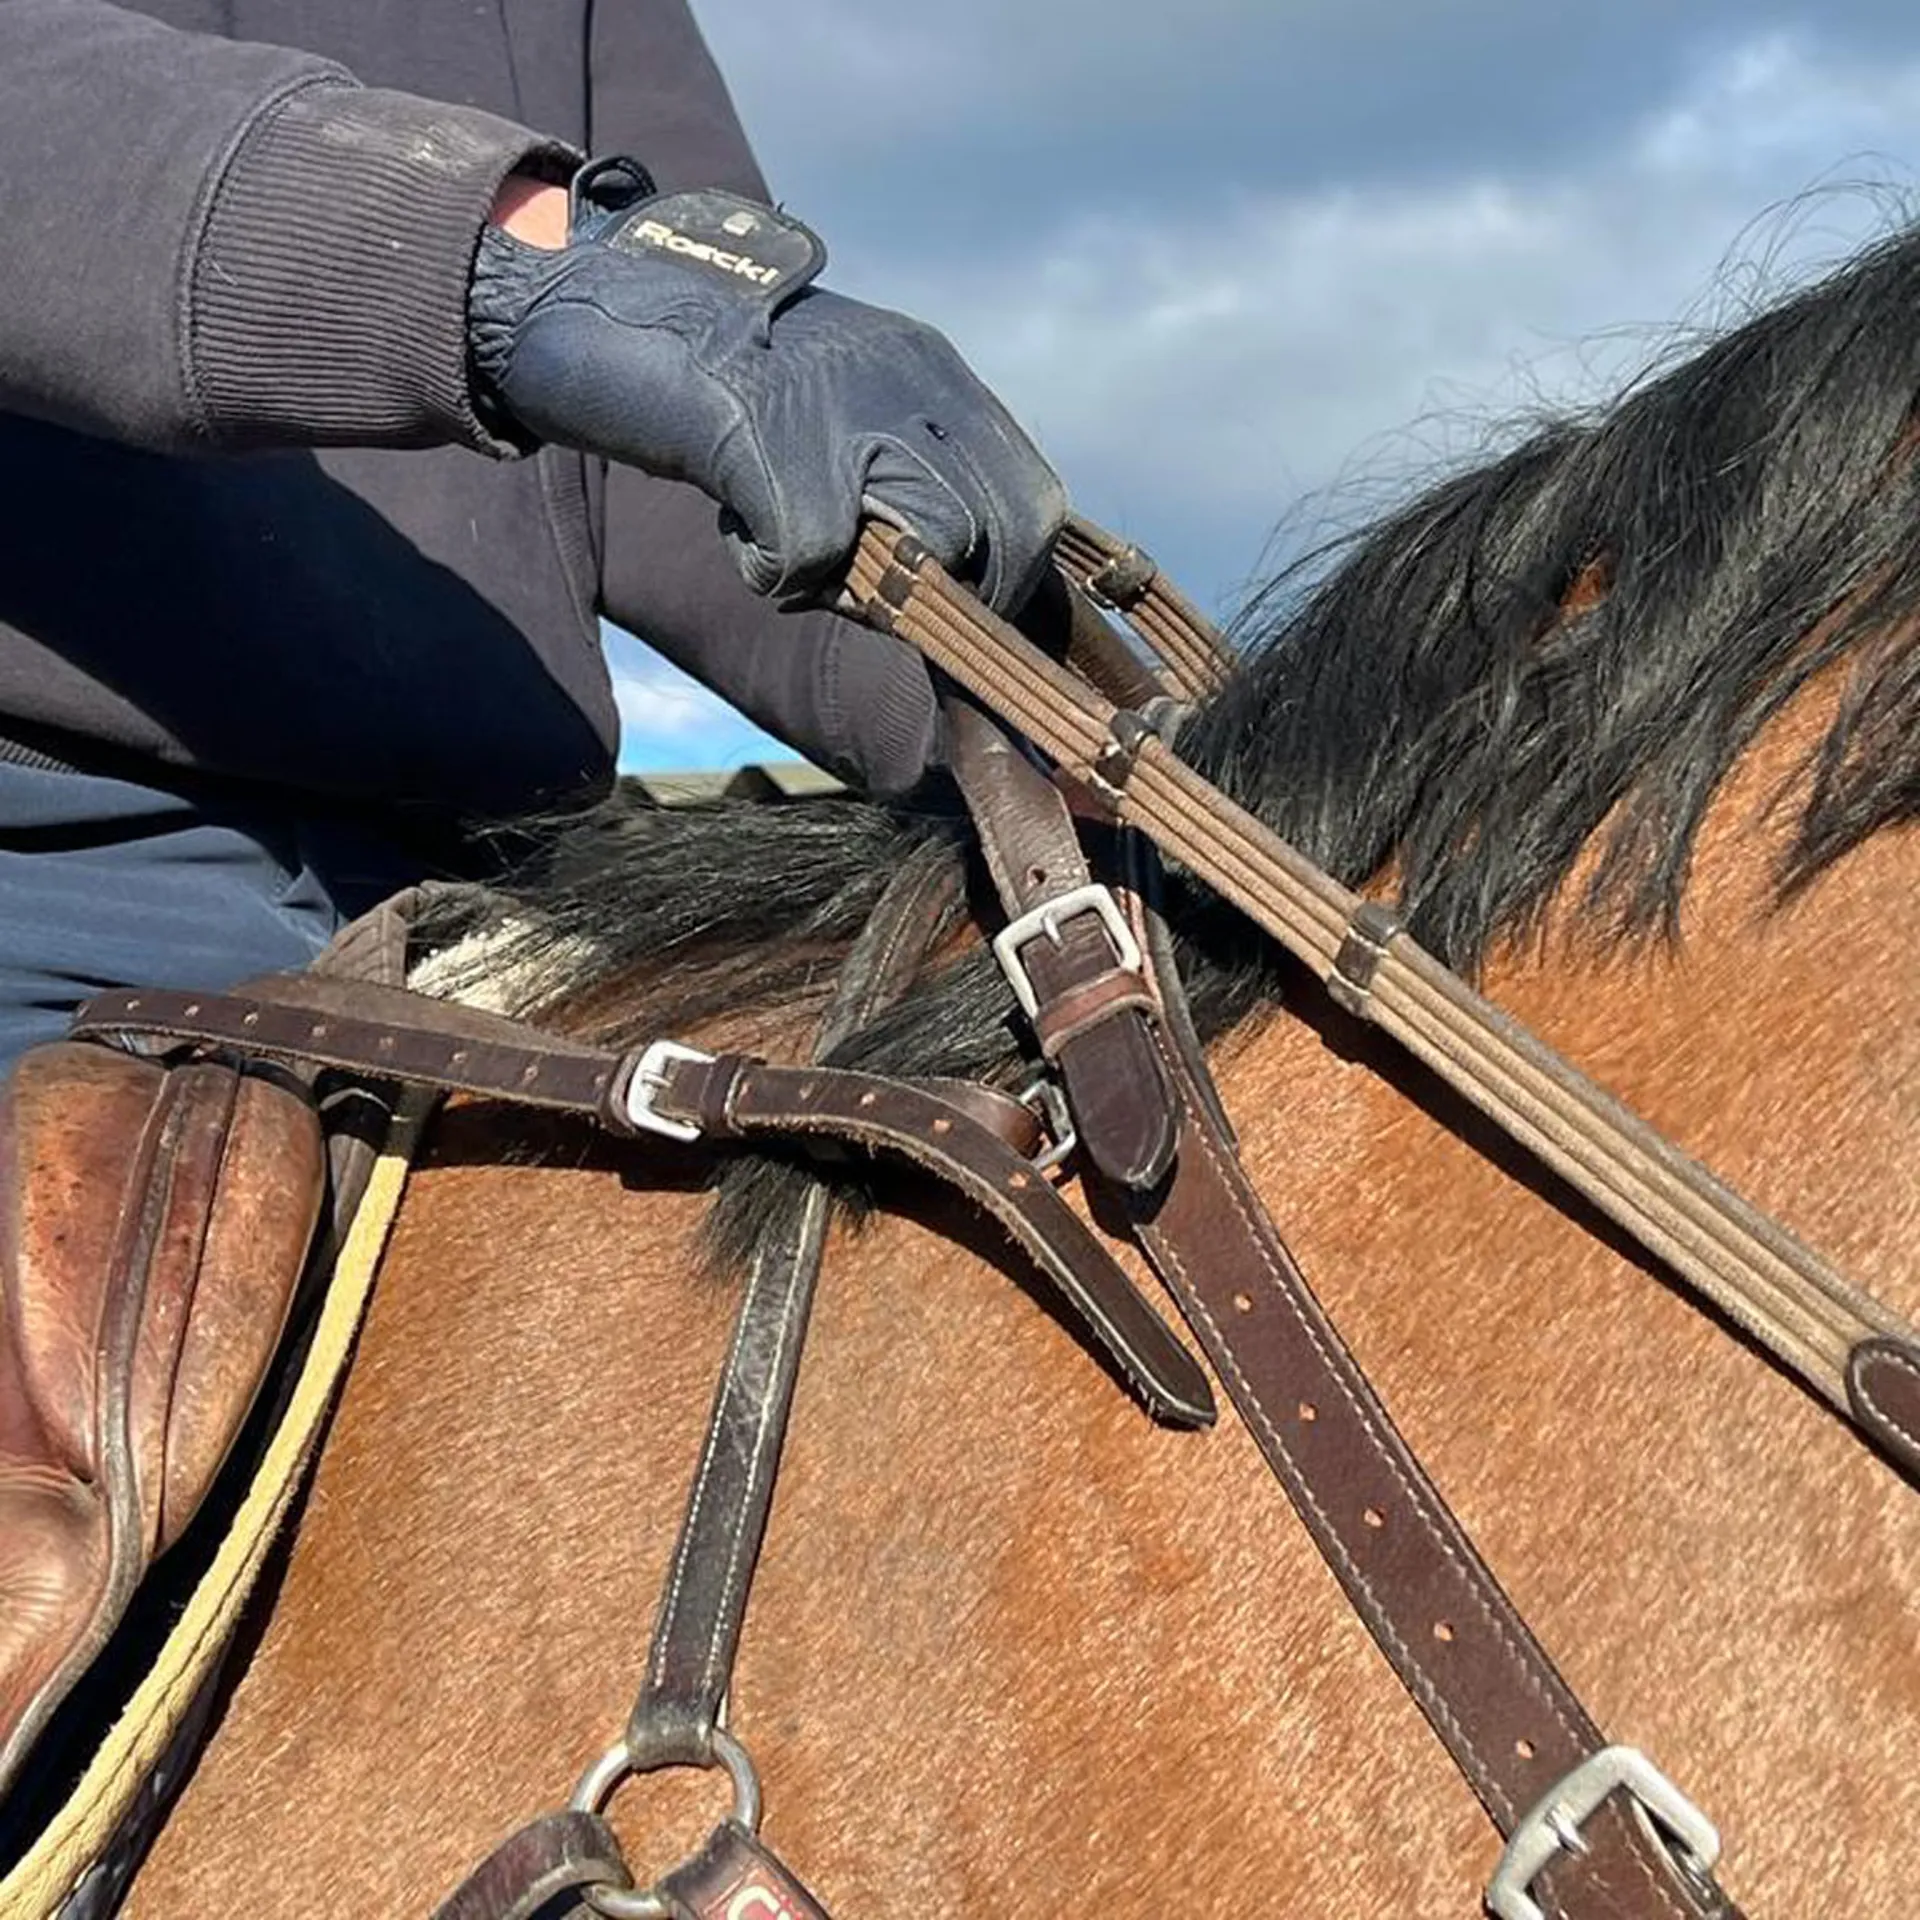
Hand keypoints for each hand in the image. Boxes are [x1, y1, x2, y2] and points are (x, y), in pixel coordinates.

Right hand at [468, 160, 1065, 612]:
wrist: (622, 311)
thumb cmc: (734, 381)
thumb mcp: (852, 398)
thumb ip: (910, 468)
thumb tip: (956, 578)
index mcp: (937, 372)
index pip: (1037, 500)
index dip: (1013, 573)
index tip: (976, 609)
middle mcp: (910, 384)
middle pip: (1007, 535)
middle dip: (963, 597)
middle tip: (885, 603)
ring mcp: (846, 412)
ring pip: (929, 554)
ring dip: (866, 591)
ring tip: (799, 560)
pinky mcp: (773, 445)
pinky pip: (809, 562)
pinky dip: (770, 573)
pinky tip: (739, 531)